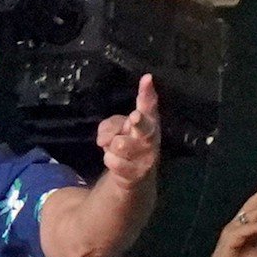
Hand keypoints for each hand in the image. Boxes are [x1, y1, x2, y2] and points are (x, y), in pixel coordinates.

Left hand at [96, 74, 159, 188]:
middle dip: (139, 121)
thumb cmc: (127, 143)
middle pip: (144, 126)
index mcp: (149, 120)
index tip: (147, 78)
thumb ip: (111, 125)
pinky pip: (113, 161)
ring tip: (117, 149)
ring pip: (120, 144)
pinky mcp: (137, 173)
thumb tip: (105, 140)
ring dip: (112, 146)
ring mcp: (146, 156)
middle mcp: (151, 137)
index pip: (149, 104)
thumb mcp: (116, 128)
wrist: (135, 178)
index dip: (147, 92)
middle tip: (135, 117)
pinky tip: (117, 162)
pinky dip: (109, 160)